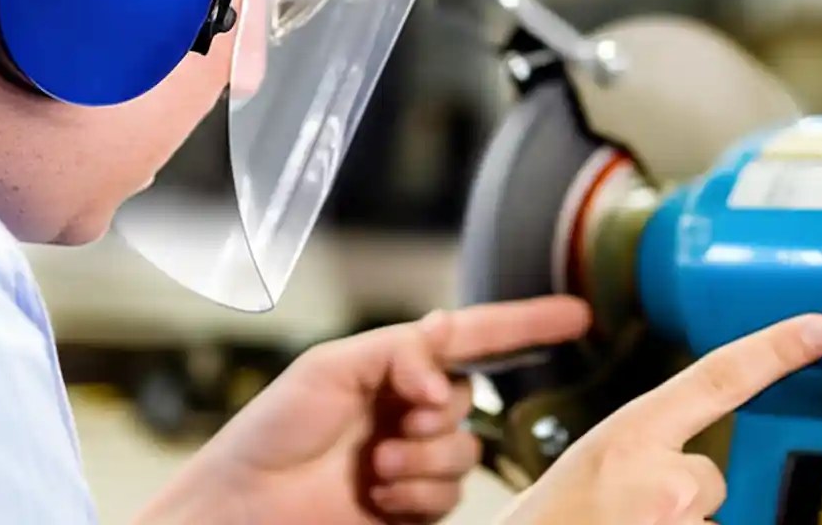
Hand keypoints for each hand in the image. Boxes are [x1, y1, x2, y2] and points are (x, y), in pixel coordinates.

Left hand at [138, 296, 590, 524]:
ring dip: (425, 458)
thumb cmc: (271, 431)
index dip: (527, 325)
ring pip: (465, 453)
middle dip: (438, 411)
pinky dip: (418, 495)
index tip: (577, 316)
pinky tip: (379, 495)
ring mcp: (414, 460)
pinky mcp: (415, 508)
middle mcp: (410, 411)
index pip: (475, 337)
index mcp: (394, 367)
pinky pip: (451, 496)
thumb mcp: (334, 367)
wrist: (244, 508)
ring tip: (377, 464)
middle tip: (397, 419)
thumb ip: (401, 354)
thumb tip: (447, 377)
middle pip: (470, 399)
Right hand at [497, 314, 821, 524]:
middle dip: (681, 496)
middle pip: (711, 477)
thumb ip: (640, 455)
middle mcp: (666, 482)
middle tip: (628, 513)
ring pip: (707, 524)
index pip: (718, 377)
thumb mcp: (587, 471)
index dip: (774, 349)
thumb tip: (686, 468)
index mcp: (630, 437)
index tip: (818, 329)